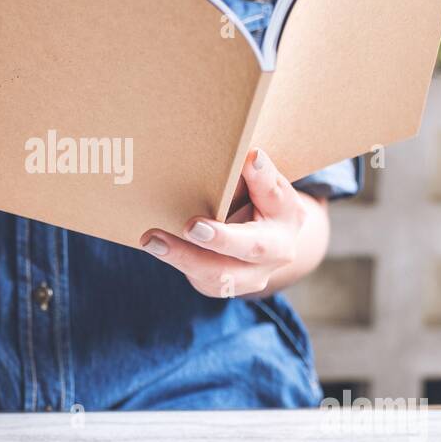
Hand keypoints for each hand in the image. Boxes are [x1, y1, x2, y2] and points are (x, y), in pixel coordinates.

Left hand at [139, 148, 314, 298]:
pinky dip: (176, 261)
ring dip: (184, 257)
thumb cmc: (259, 203)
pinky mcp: (222, 286)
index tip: (249, 158)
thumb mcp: (263, 185)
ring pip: (220, 274)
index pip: (276, 194)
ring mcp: (250, 277)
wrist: (263, 243)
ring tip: (152, 240)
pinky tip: (154, 246)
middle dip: (222, 238)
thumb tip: (248, 155)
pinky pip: (200, 278)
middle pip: (252, 247)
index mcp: (288, 216)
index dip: (263, 177)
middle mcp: (276, 253)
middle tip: (192, 226)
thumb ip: (255, 174)